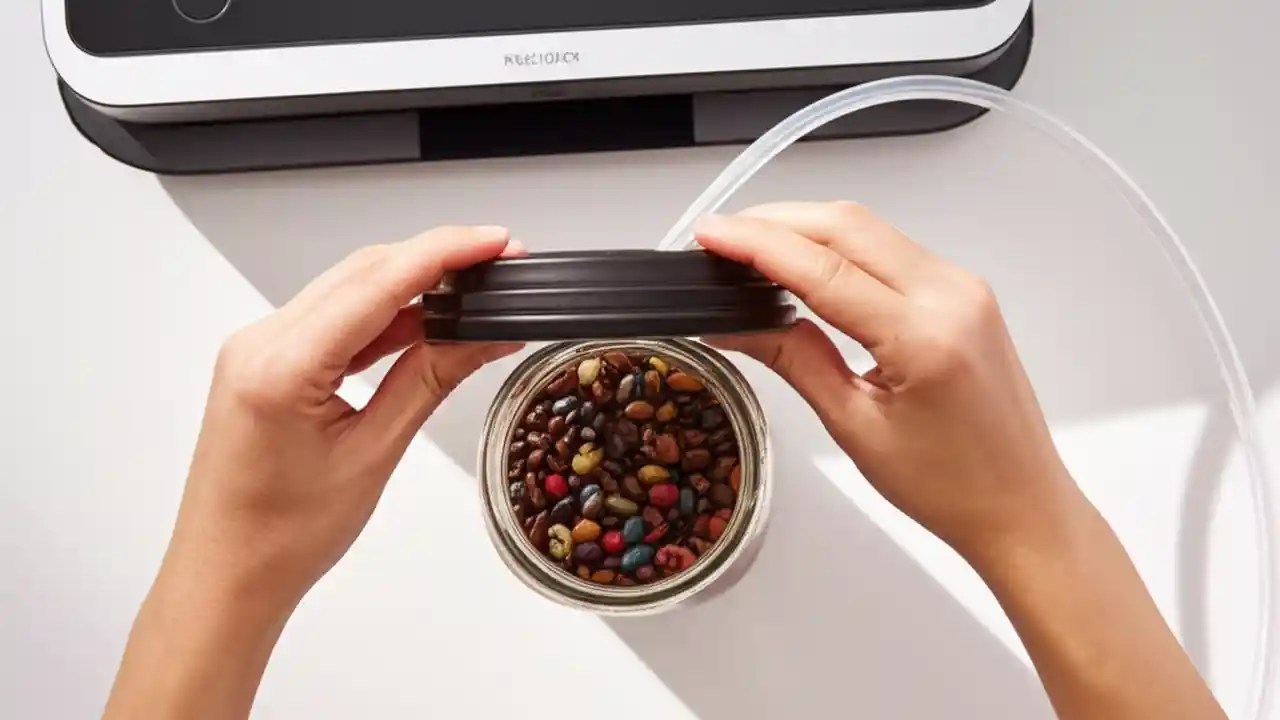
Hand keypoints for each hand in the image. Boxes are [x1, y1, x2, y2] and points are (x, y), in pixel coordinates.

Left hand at [177, 225, 520, 606]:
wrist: (225, 576)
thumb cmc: (281, 536)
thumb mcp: (374, 453)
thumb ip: (430, 380)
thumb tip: (483, 337)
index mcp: (280, 366)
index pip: (378, 283)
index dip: (445, 254)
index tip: (495, 241)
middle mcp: (260, 343)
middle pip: (363, 272)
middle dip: (436, 259)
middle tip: (498, 262)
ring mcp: (258, 348)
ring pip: (350, 289)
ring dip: (412, 284)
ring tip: (474, 291)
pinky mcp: (266, 360)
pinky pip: (334, 318)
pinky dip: (384, 314)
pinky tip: (426, 320)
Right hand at [697, 202, 1224, 719]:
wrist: (1022, 506)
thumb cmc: (951, 486)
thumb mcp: (855, 427)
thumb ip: (794, 360)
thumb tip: (734, 324)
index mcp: (925, 337)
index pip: (822, 266)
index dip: (757, 243)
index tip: (711, 234)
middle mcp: (951, 296)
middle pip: (847, 225)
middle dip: (776, 221)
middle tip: (719, 237)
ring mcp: (963, 287)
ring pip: (870, 229)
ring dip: (807, 228)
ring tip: (750, 249)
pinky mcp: (964, 292)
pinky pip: (892, 249)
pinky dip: (841, 246)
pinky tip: (805, 263)